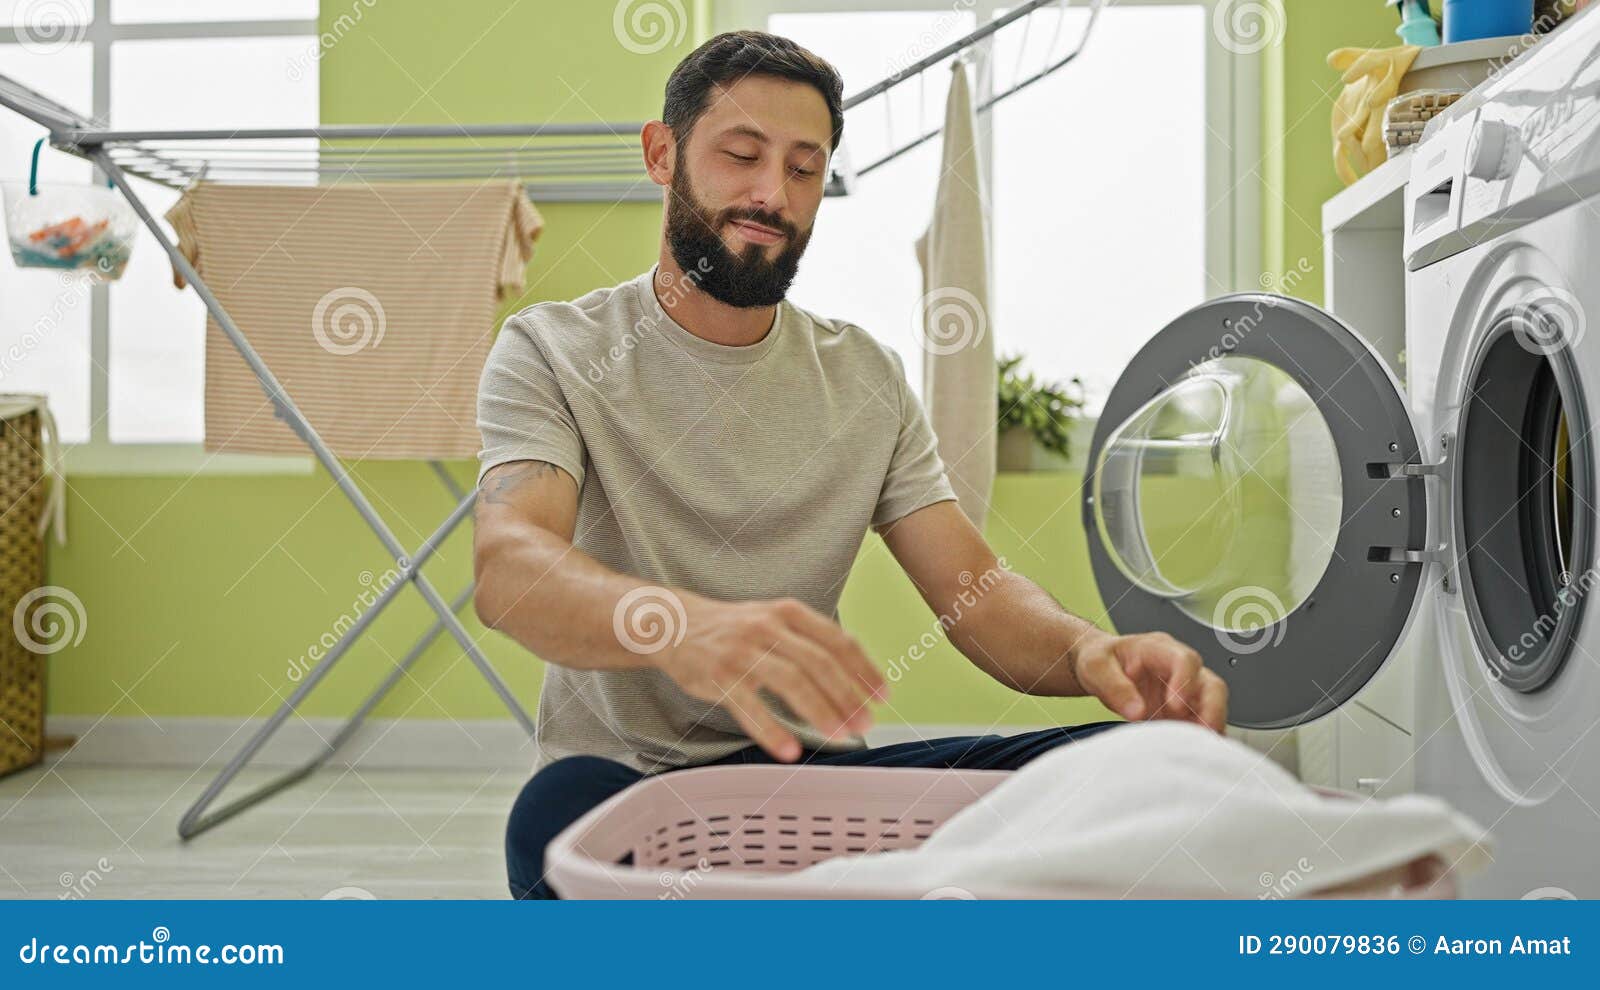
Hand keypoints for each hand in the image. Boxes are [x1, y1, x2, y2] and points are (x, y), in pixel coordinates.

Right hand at [653, 594, 889, 761]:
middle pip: (819, 662)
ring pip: (792, 681)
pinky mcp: (718, 674)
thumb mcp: (773, 621)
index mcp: (788, 612)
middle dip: (848, 696)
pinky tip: (790, 750)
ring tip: (840, 736)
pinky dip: (772, 730)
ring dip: (821, 711)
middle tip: (865, 723)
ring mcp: (742, 650)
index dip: (864, 670)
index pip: (837, 640)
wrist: (672, 624)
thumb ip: (808, 642)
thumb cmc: (732, 629)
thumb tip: (854, 678)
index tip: (882, 696)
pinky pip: (750, 707)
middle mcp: (768, 626)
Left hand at [1070, 630, 1227, 732]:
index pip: (1184, 660)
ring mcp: (1186, 690)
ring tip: (1200, 747)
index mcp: (1159, 649)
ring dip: (1211, 727)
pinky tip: (1198, 752)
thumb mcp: (1096, 667)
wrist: (1101, 669)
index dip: (1185, 682)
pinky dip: (1204, 738)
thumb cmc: (1102, 660)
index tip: (1176, 705)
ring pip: (1213, 707)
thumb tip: (1136, 712)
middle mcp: (1180, 668)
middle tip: (1203, 730)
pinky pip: (1202, 723)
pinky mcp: (1184, 711)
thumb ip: (1115, 687)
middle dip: (1212, 708)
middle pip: (1211, 684)